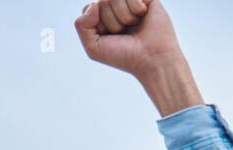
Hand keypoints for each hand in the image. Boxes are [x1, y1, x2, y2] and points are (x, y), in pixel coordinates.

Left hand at [75, 0, 200, 115]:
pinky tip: (143, 16)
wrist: (151, 60)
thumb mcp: (93, 47)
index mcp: (103, 17)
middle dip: (112, 21)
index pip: (90, 7)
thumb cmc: (124, 56)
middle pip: (102, 1)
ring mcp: (130, 1)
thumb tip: (94, 3)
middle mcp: (116, 7)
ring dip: (124, 16)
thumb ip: (81, 24)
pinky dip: (135, 8)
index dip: (98, 24)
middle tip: (125, 33)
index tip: (110, 37)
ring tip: (134, 26)